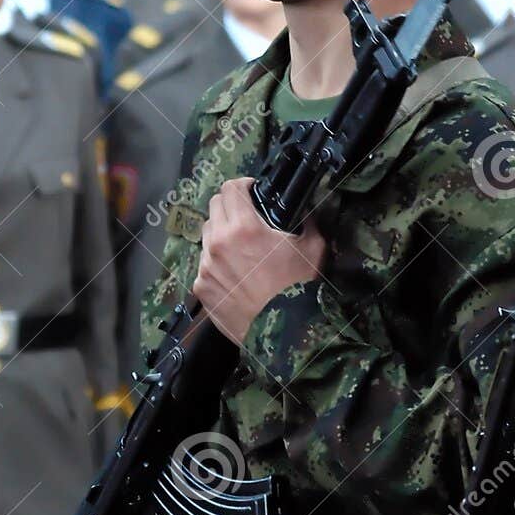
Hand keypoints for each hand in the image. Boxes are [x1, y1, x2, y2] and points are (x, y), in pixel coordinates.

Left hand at [193, 177, 325, 343]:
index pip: (230, 188)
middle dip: (230, 206)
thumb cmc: (298, 286)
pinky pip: (205, 265)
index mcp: (244, 227)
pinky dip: (217, 263)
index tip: (252, 191)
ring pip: (207, 236)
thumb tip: (304, 212)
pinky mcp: (201, 288)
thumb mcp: (314, 247)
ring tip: (240, 249)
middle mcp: (218, 242)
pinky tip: (235, 275)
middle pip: (214, 208)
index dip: (243, 185)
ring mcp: (206, 266)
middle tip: (246, 216)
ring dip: (221, 234)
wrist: (281, 330)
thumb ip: (308, 223)